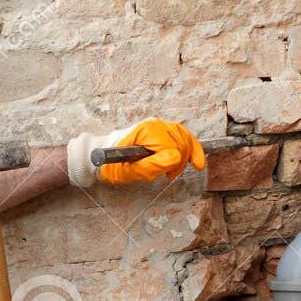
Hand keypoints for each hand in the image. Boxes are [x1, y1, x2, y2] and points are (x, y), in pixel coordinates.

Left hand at [66, 119, 205, 186]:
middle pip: (180, 142)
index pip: (170, 147)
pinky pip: (183, 135)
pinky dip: (192, 147)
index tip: (166, 175)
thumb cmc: (113, 164)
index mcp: (145, 132)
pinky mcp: (162, 130)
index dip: (170, 163)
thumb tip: (174, 159)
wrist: (103, 156)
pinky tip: (196, 161)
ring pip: (184, 138)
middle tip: (167, 175)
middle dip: (178, 161)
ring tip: (173, 171)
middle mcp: (154, 125)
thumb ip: (150, 165)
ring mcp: (158, 125)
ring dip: (184, 156)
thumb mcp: (128, 171)